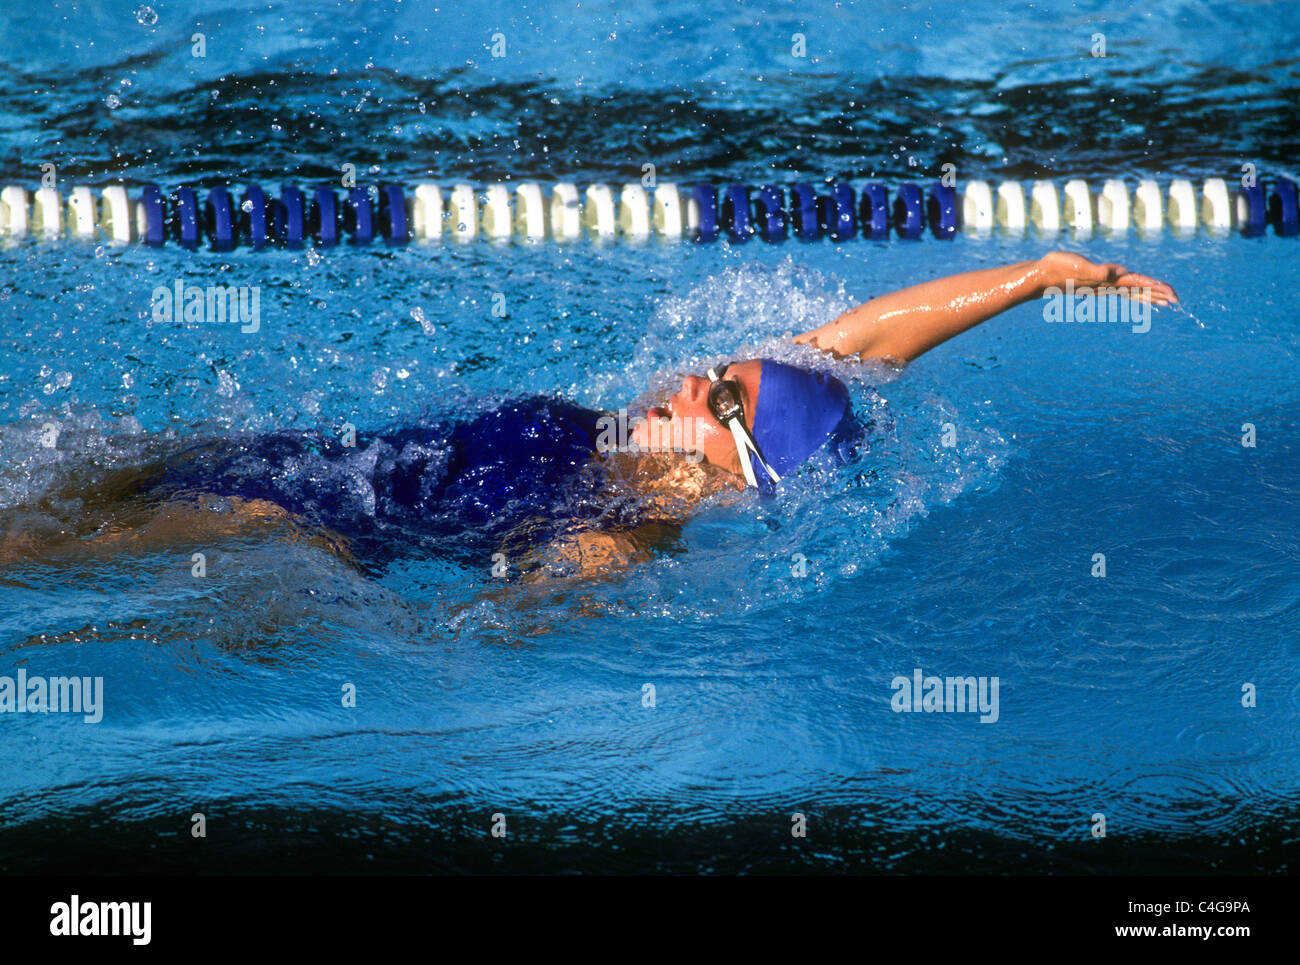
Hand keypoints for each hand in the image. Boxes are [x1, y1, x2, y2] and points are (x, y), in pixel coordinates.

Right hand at [1039, 251, 1178, 305]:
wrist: (1038, 277)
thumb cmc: (1057, 269)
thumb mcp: (1079, 266)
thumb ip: (1098, 271)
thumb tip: (1118, 272)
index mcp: (1107, 281)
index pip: (1138, 284)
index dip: (1156, 289)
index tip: (1173, 296)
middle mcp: (1107, 285)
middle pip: (1138, 291)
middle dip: (1158, 295)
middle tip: (1178, 301)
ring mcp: (1101, 286)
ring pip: (1131, 292)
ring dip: (1148, 296)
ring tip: (1164, 302)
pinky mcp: (1095, 284)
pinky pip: (1120, 289)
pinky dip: (1132, 292)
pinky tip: (1135, 293)